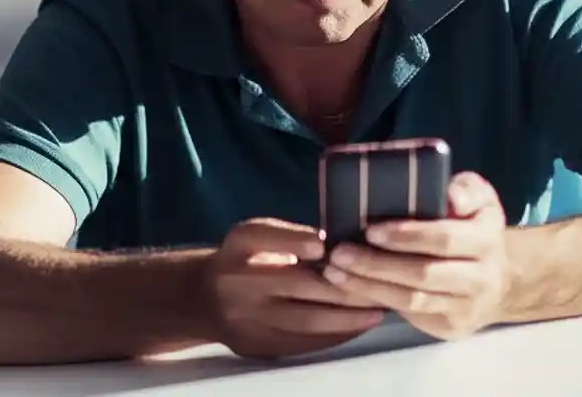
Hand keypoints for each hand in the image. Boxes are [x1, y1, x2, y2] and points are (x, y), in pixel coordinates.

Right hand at [204, 218, 386, 358]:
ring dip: (347, 316)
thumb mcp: (257, 236)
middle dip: (343, 285)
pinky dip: (334, 335)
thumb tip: (344, 243)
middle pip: (296, 284)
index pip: (264, 237)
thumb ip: (290, 236)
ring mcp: (244, 317)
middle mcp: (236, 280)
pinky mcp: (255, 345)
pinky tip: (357, 327)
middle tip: (380, 282)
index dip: (294, 239)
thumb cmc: (245, 258)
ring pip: (305, 320)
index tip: (325, 243)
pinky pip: (302, 343)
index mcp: (239, 244)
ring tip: (378, 310)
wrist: (202, 298)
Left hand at [320, 172, 507, 340]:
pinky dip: (376, 300)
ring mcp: (465, 307)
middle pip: (423, 274)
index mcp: (486, 241)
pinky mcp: (449, 327)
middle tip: (340, 252)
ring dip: (368, 286)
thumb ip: (466, 190)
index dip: (407, 236)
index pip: (444, 239)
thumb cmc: (475, 228)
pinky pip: (408, 316)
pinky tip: (349, 287)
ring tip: (335, 271)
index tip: (371, 230)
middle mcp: (481, 279)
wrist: (500, 280)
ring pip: (412, 300)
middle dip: (377, 264)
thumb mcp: (481, 199)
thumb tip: (451, 198)